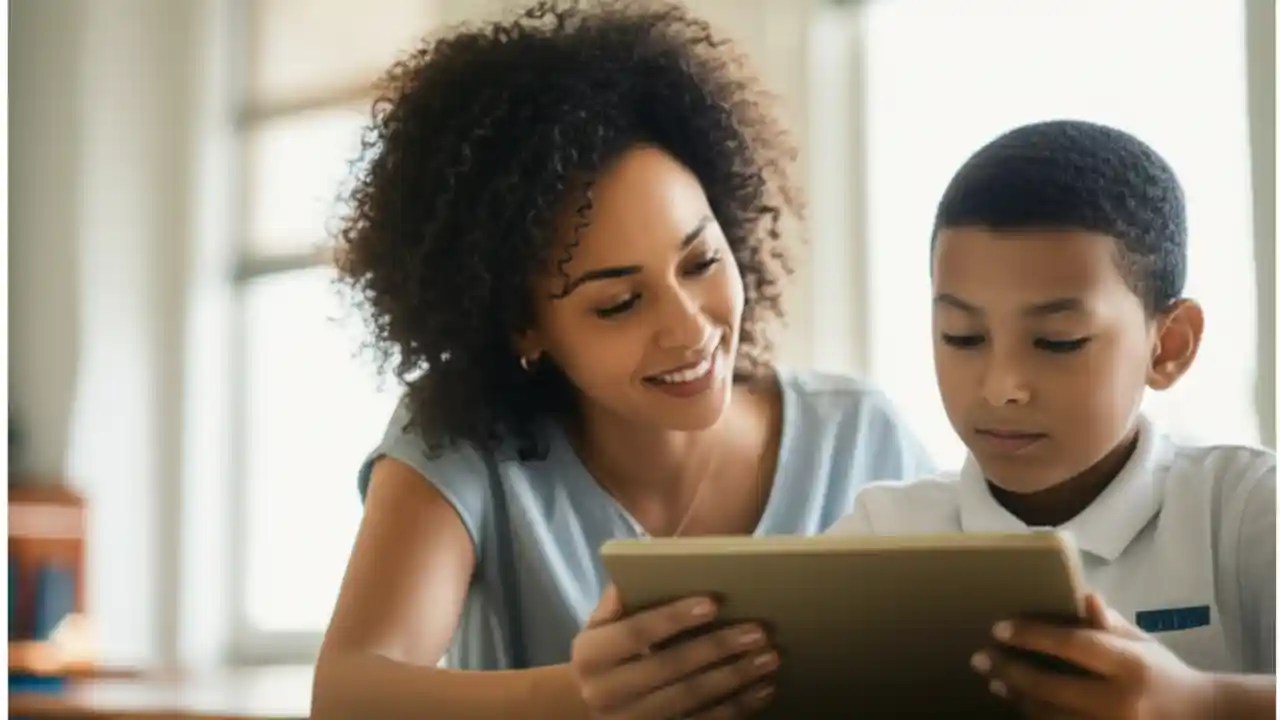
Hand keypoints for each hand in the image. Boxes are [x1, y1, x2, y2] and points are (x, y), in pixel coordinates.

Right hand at [569, 584, 778, 718]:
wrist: (589, 707)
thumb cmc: (605, 654)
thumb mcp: (598, 626)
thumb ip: (618, 602)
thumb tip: (640, 566)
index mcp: (590, 656)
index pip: (635, 633)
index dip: (673, 618)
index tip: (713, 602)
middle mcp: (604, 693)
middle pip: (669, 667)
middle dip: (717, 648)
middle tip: (759, 631)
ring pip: (690, 700)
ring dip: (735, 679)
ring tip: (769, 658)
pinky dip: (736, 708)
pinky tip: (763, 690)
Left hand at [970, 592, 1214, 718]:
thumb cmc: (1164, 673)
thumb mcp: (1142, 643)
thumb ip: (1108, 623)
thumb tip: (1083, 594)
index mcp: (1130, 665)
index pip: (1073, 644)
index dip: (1033, 635)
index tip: (998, 628)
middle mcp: (1119, 701)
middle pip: (1051, 687)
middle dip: (1011, 671)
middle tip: (980, 658)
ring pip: (1051, 717)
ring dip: (1018, 698)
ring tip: (995, 681)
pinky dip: (1038, 718)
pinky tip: (1021, 706)